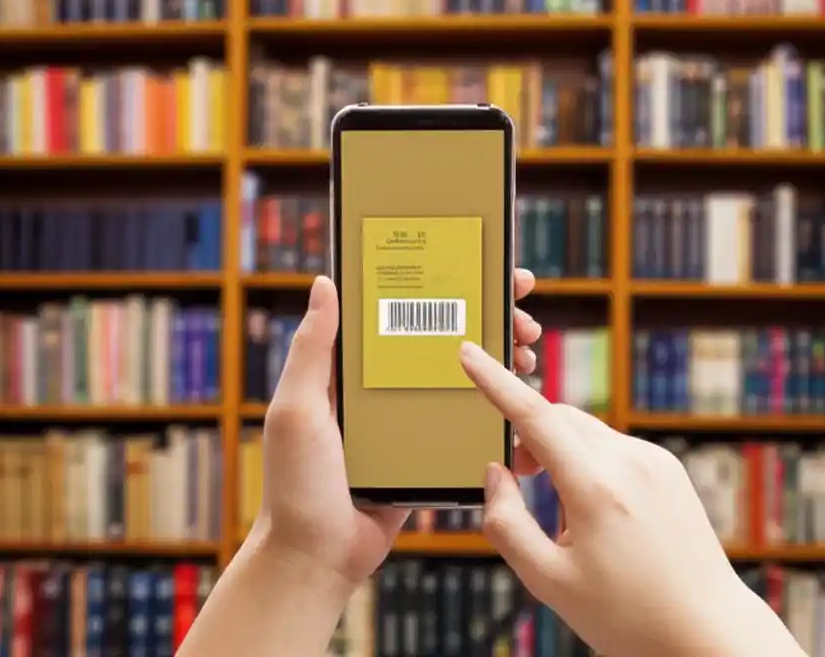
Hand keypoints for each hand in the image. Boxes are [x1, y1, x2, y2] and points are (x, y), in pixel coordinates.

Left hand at [250, 268, 544, 588]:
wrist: (316, 557)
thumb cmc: (296, 484)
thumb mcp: (299, 408)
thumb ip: (313, 349)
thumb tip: (325, 282)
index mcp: (349, 371)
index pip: (398, 311)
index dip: (438, 285)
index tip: (479, 267)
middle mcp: (380, 389)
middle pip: (442, 339)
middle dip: (487, 318)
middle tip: (521, 313)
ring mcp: (407, 422)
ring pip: (461, 378)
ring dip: (499, 359)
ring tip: (528, 353)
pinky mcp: (425, 456)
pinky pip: (464, 425)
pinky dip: (494, 409)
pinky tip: (522, 399)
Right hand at [459, 342, 807, 656]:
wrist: (707, 632)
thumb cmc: (629, 616)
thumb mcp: (548, 580)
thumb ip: (506, 522)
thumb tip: (497, 474)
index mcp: (597, 487)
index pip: (534, 415)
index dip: (495, 382)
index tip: (469, 353)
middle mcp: (631, 462)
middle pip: (559, 419)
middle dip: (529, 437)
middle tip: (517, 480)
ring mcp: (656, 462)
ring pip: (586, 434)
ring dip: (560, 457)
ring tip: (568, 523)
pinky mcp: (670, 471)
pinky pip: (614, 450)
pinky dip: (590, 467)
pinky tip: (599, 521)